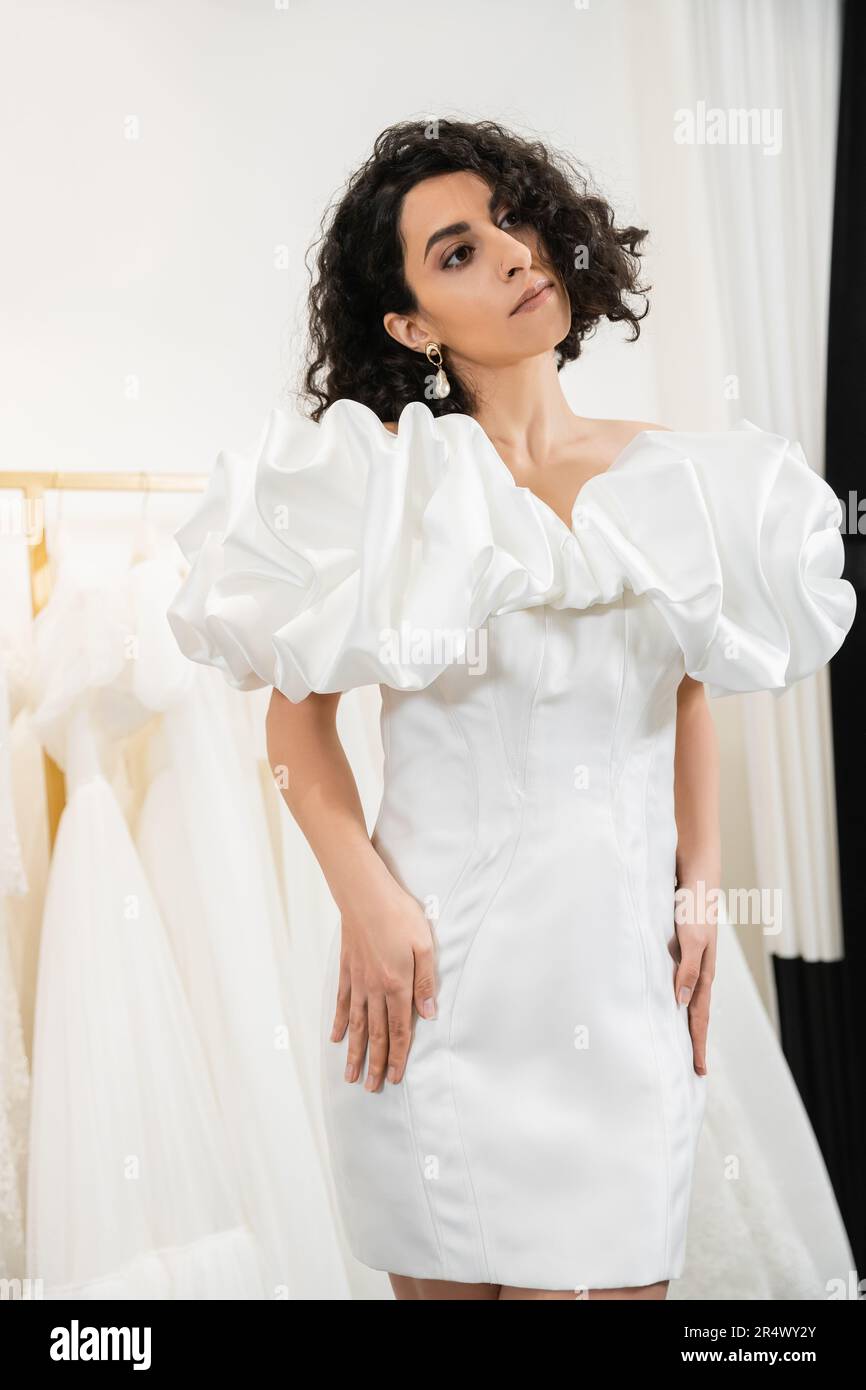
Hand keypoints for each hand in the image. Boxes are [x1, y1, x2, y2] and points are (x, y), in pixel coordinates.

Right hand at [330, 878, 437, 1091]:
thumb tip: (428, 1013)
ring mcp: (357, 980)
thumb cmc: (399, 914)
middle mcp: (374, 988)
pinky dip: (340, 1022)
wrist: (364, 893)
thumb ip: (426, 980)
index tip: (393, 1079)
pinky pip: (342, 1002)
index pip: (398, 1029)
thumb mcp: (424, 944)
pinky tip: (336, 1037)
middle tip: (370, 1089)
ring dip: (354, 1051)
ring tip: (350, 1075)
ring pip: (356, 1024)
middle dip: (374, 1064)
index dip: (396, 1056)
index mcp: (397, 984)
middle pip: (375, 1034)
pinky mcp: (346, 969)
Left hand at [672, 878, 717, 1075]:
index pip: (700, 1017)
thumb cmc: (693, 905)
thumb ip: (688, 970)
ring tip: (677, 1041)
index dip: (698, 1044)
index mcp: (705, 972)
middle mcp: (698, 968)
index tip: (699, 1072)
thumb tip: (680, 1004)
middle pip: (695, 1011)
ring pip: (684, 996)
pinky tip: (662, 998)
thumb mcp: (692, 940)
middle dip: (693, 1040)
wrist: (694, 871)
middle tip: (691, 1067)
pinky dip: (671, 995)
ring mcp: (689, 958)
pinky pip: (674, 978)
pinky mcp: (678, 945)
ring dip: (681, 1019)